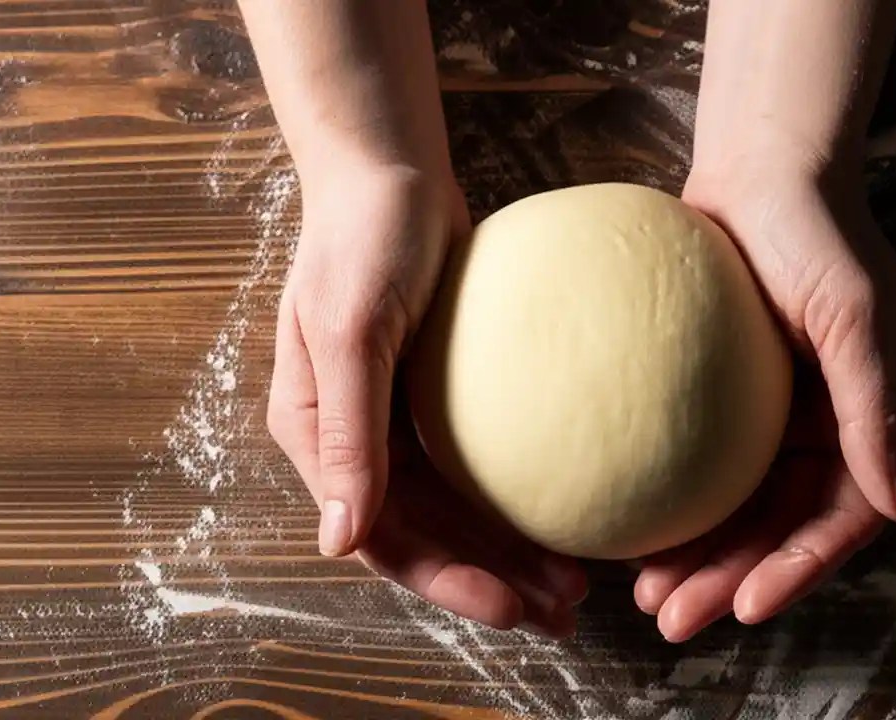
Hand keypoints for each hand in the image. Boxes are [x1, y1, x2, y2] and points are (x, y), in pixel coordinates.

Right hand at [267, 164, 586, 634]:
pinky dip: (521, 492)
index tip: (511, 609)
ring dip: (514, 550)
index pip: (381, 537)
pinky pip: (483, 462)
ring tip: (578, 582)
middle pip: (427, 537)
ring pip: (460, 510)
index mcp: (317, 438)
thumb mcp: (350, 331)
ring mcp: (400, 422)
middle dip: (492, 582)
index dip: (445, 582)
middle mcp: (357, 442)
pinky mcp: (442, 398)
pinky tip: (572, 508)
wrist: (391, 172)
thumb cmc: (361, 240)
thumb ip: (348, 434)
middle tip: (564, 614)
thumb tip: (339, 542)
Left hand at [631, 156, 895, 641]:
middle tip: (671, 619)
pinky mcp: (723, 399)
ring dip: (696, 557)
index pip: (840, 520)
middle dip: (730, 581)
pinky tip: (625, 528)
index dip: (797, 570)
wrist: (761, 168)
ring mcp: (771, 418)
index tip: (746, 607)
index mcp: (870, 422)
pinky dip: (668, 500)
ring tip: (643, 594)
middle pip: (778, 528)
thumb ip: (877, 410)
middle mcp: (824, 430)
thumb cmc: (817, 230)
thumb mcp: (856, 314)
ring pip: (734, 508)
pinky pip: (694, 463)